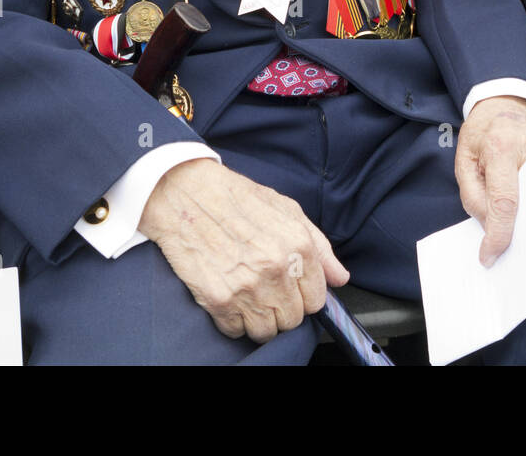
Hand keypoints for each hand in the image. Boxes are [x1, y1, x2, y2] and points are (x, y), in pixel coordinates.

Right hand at [138, 158, 348, 343]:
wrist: (185, 193)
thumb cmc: (236, 198)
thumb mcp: (287, 210)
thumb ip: (319, 246)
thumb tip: (340, 277)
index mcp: (297, 246)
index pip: (316, 299)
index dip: (304, 296)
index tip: (292, 289)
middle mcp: (276, 269)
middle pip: (293, 319)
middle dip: (282, 308)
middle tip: (266, 290)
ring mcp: (247, 287)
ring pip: (266, 332)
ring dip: (259, 319)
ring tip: (248, 295)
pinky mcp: (218, 299)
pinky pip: (235, 331)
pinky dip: (232, 320)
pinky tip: (229, 295)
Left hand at [455, 96, 525, 266]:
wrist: (504, 106)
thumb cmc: (483, 138)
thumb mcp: (464, 162)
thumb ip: (473, 196)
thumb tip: (492, 228)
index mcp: (501, 146)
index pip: (505, 200)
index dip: (499, 235)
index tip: (491, 256)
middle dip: (525, 233)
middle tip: (513, 247)